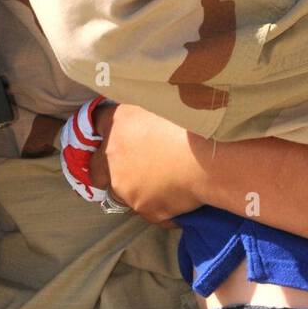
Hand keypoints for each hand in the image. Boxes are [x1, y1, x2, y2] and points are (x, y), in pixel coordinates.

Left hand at [89, 102, 205, 223]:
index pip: (97, 124)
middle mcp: (113, 157)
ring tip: (163, 179)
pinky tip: (181, 194)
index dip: (107, 128)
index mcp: (118, 124)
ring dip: (134, 188)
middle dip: (106, 168)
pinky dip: (163, 205)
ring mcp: (127, 188)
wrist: (211, 156)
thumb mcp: (163, 99)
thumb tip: (144, 112)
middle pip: (97, 167)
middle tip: (131, 164)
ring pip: (121, 193)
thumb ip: (146, 108)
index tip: (116, 131)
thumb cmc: (192, 121)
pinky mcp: (146, 209)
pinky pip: (151, 210)